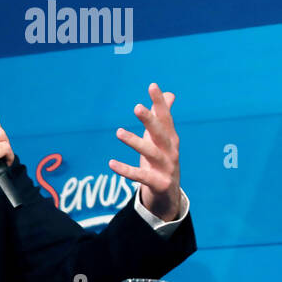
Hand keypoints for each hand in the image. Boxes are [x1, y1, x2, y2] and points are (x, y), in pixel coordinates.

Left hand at [108, 83, 180, 221]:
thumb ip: (163, 117)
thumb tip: (170, 93)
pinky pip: (141, 177)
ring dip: (135, 142)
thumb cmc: (163, 161)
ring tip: (118, 132)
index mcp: (170, 138)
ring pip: (151, 153)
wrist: (170, 196)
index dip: (160, 102)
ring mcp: (167, 168)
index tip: (153, 86)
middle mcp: (171, 151)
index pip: (166, 118)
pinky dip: (126, 170)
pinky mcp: (159, 183)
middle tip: (136, 107)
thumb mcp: (162, 139)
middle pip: (160, 133)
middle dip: (150, 120)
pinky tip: (111, 163)